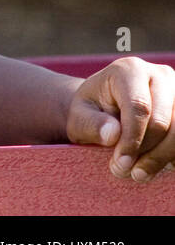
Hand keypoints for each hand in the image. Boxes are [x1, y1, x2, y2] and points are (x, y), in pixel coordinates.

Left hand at [65, 56, 174, 180]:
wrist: (106, 107)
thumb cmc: (91, 111)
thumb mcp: (80, 115)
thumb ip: (91, 123)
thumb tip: (112, 135)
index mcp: (128, 70)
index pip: (139, 107)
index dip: (132, 139)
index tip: (121, 162)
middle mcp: (159, 75)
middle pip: (162, 122)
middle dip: (145, 152)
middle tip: (125, 171)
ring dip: (162, 158)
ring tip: (139, 173)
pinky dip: (173, 156)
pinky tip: (155, 165)